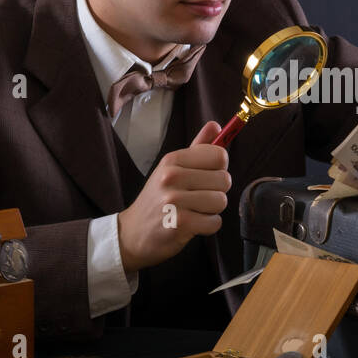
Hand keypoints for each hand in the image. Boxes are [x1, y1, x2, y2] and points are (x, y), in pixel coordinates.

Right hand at [117, 120, 230, 272]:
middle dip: (216, 192)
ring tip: (193, 210)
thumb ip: (197, 148)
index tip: (207, 175)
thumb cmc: (158, 198)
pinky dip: (207, 226)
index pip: (219, 155)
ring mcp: (174, 200)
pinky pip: (214, 222)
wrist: (132, 233)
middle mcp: (172, 176)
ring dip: (212, 210)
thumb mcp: (172, 168)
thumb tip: (216, 124)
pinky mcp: (179, 223)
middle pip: (224, 180)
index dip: (219, 168)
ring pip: (221, 201)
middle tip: (197, 198)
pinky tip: (192, 224)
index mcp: (172, 160)